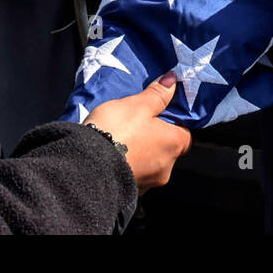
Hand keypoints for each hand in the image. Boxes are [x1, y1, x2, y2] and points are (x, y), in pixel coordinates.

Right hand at [84, 72, 192, 192]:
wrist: (88, 166)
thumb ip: (157, 94)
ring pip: (149, 163)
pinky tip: (113, 155)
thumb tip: (173, 80)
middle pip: (167, 149)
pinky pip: (134, 174)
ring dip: (140, 153)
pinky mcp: (131, 192)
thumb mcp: (138, 105)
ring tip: (120, 139)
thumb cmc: (117, 131)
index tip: (157, 113)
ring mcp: (148, 183)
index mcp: (174, 144)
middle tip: (135, 124)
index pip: (184, 133)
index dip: (172, 122)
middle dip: (153, 138)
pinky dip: (127, 165)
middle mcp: (167, 168)